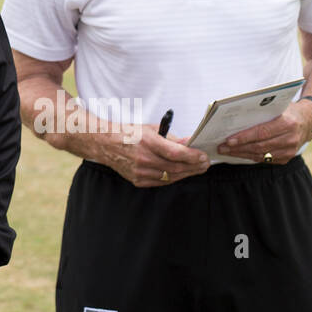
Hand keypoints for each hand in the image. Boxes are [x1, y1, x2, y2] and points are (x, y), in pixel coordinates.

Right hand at [93, 125, 210, 187]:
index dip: (193, 156)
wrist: (106, 143)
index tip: (204, 156)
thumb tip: (190, 143)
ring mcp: (140, 172)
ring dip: (187, 173)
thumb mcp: (151, 129)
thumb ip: (171, 138)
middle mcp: (143, 159)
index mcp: (147, 142)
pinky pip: (161, 181)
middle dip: (194, 166)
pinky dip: (173, 178)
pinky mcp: (138, 180)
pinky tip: (181, 173)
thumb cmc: (130, 133)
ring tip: (197, 169)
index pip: (176, 153)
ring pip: (170, 177)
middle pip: (176, 167)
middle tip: (205, 164)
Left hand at [219, 101, 311, 163]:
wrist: (309, 120)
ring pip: (261, 155)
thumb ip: (261, 111)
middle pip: (259, 146)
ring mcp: (290, 150)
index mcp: (287, 123)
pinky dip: (251, 157)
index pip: (262, 133)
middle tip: (221, 147)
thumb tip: (235, 118)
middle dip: (238, 147)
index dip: (244, 138)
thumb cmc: (287, 110)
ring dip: (241, 154)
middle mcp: (290, 138)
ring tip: (226, 151)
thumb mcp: (277, 106)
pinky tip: (239, 154)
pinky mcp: (287, 158)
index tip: (228, 140)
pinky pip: (266, 159)